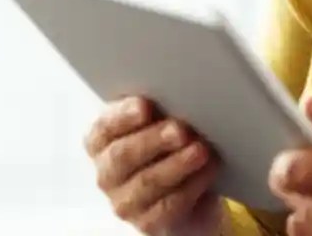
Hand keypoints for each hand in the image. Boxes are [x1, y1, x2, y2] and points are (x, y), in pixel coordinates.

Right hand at [85, 97, 222, 235]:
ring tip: (200, 150)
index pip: (103, 128)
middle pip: (122, 156)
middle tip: (179, 130)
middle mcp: (108, 173)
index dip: (122, 117)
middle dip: (153, 140)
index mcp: (103, 142)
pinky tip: (207, 170)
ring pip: (147, 182)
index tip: (144, 105)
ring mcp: (125, 201)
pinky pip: (168, 205)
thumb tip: (177, 90)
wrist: (191, 192)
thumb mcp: (162, 122)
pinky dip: (191, 185)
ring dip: (176, 164)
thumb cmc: (171, 148)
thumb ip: (160, 108)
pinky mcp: (148, 222)